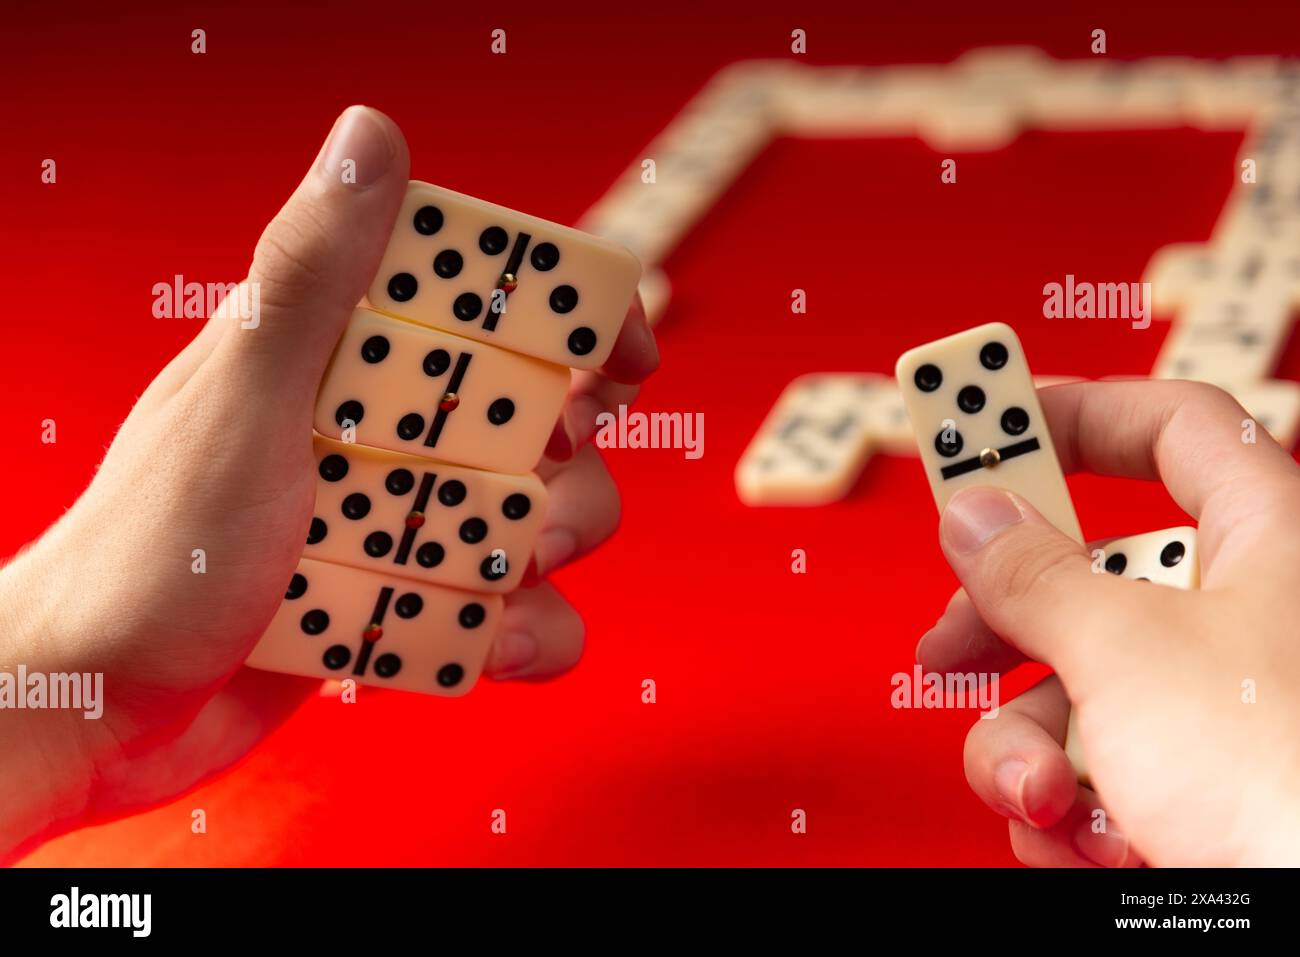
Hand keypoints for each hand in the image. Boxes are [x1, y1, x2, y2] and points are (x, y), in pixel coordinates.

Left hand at [0, 106, 657, 862]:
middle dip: (567, 461)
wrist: (99, 708)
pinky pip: (517, 615)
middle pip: (542, 419)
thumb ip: (314, 275)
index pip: (488, 304)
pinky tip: (489, 651)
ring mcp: (406, 523)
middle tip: (534, 488)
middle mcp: (390, 433)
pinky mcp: (414, 606)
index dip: (571, 316)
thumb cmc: (152, 547)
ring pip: (547, 522)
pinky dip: (523, 636)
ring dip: (547, 553)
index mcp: (350, 358)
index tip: (621, 353)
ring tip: (494, 578)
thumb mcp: (243, 399)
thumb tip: (372, 134)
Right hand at [917, 379, 1299, 866]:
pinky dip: (1065, 806)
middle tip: (951, 634)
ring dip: (1026, 749)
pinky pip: (1088, 766)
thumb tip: (976, 515)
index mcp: (1266, 541)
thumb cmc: (1289, 782)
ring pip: (1071, 689)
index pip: (1169, 429)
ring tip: (1047, 788)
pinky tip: (1086, 833)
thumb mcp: (1128, 654)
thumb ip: (1035, 573)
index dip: (1075, 415)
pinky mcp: (1189, 785)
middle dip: (1005, 625)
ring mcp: (1212, 707)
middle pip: (1088, 577)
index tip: (993, 423)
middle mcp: (1241, 618)